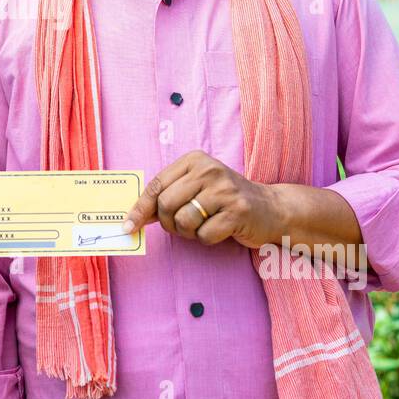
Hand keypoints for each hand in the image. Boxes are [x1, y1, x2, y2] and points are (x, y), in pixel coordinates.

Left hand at [123, 150, 284, 249]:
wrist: (270, 208)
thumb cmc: (225, 200)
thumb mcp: (196, 188)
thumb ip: (167, 197)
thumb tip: (133, 217)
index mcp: (195, 160)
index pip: (157, 185)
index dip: (140, 209)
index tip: (128, 226)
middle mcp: (209, 170)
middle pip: (166, 205)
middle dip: (168, 223)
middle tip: (182, 226)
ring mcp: (224, 190)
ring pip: (183, 221)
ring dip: (189, 232)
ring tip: (204, 225)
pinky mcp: (237, 212)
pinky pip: (204, 235)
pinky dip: (207, 239)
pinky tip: (220, 229)